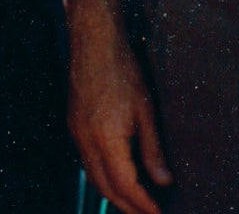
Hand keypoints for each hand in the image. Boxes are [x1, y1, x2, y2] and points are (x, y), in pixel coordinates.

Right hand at [68, 14, 170, 213]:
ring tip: (135, 204)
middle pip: (105, 188)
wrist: (93, 42)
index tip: (158, 213)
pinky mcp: (74, 125)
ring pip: (93, 178)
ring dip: (113, 195)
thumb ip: (153, 150)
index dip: (143, 204)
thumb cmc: (122, 70)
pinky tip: (116, 176)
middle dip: (127, 207)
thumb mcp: (146, 111)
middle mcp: (86, 141)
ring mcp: (76, 133)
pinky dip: (102, 177)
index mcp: (106, 139)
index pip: (126, 186)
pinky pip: (86, 162)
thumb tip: (164, 181)